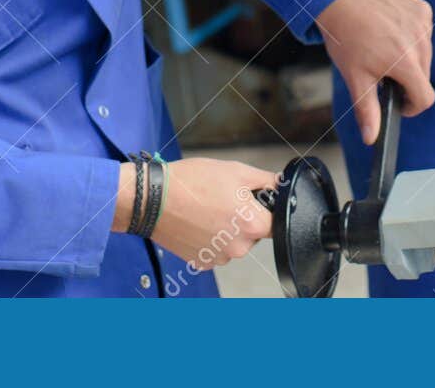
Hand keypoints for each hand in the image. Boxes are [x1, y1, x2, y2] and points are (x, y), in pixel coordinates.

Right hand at [114, 158, 276, 268]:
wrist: (153, 199)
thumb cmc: (191, 183)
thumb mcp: (235, 170)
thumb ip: (266, 180)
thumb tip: (281, 184)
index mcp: (252, 224)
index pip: (275, 221)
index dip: (265, 207)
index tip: (254, 199)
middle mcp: (239, 247)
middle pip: (254, 233)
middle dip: (244, 217)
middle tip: (224, 198)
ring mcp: (219, 258)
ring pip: (234, 242)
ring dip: (227, 229)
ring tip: (207, 208)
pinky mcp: (202, 263)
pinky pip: (216, 250)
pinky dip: (211, 238)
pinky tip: (198, 222)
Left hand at [316, 0, 434, 143]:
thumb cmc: (345, 39)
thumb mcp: (355, 78)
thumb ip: (368, 110)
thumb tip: (371, 138)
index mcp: (406, 62)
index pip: (425, 97)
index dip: (412, 106)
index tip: (399, 102)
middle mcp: (420, 41)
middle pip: (424, 75)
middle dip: (407, 79)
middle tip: (383, 71)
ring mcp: (422, 21)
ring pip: (425, 53)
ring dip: (410, 56)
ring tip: (384, 48)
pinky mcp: (420, 7)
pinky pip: (423, 30)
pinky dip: (411, 34)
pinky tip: (390, 29)